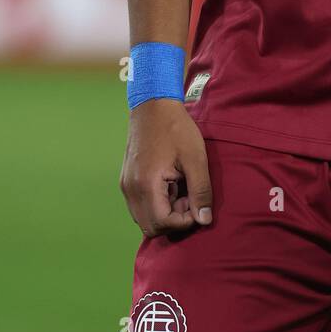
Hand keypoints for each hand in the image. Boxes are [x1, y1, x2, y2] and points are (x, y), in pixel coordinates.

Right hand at [120, 98, 212, 237]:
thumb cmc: (177, 128)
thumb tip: (204, 220)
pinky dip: (156, 205)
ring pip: (144, 219)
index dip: (183, 221)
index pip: (161, 223)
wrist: (153, 105)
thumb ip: (201, 191)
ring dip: (165, 213)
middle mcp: (130, 189)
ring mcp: (126, 185)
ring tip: (182, 190)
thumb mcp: (196, 158)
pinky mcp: (127, 180)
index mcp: (146, 184)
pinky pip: (140, 206)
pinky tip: (171, 185)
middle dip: (173, 220)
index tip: (196, 204)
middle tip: (190, 198)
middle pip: (150, 227)